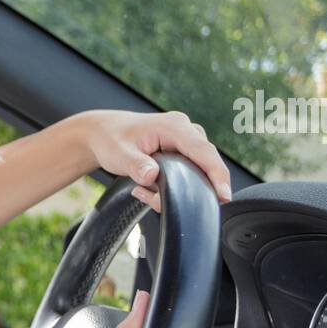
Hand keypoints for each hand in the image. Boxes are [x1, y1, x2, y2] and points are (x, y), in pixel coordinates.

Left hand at [69, 109, 232, 211]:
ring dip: (177, 188)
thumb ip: (136, 165)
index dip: (217, 175)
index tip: (223, 197)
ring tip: (143, 190)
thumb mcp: (119, 154)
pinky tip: (147, 188)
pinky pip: (188, 173)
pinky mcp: (184, 150)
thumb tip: (152, 176)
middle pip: (206, 164)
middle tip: (155, 201)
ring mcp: (187, 140)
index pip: (204, 152)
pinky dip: (172, 186)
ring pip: (197, 172)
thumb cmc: (111, 139)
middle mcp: (186, 130)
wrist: (104, 132)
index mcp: (175, 126)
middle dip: (190, 189)